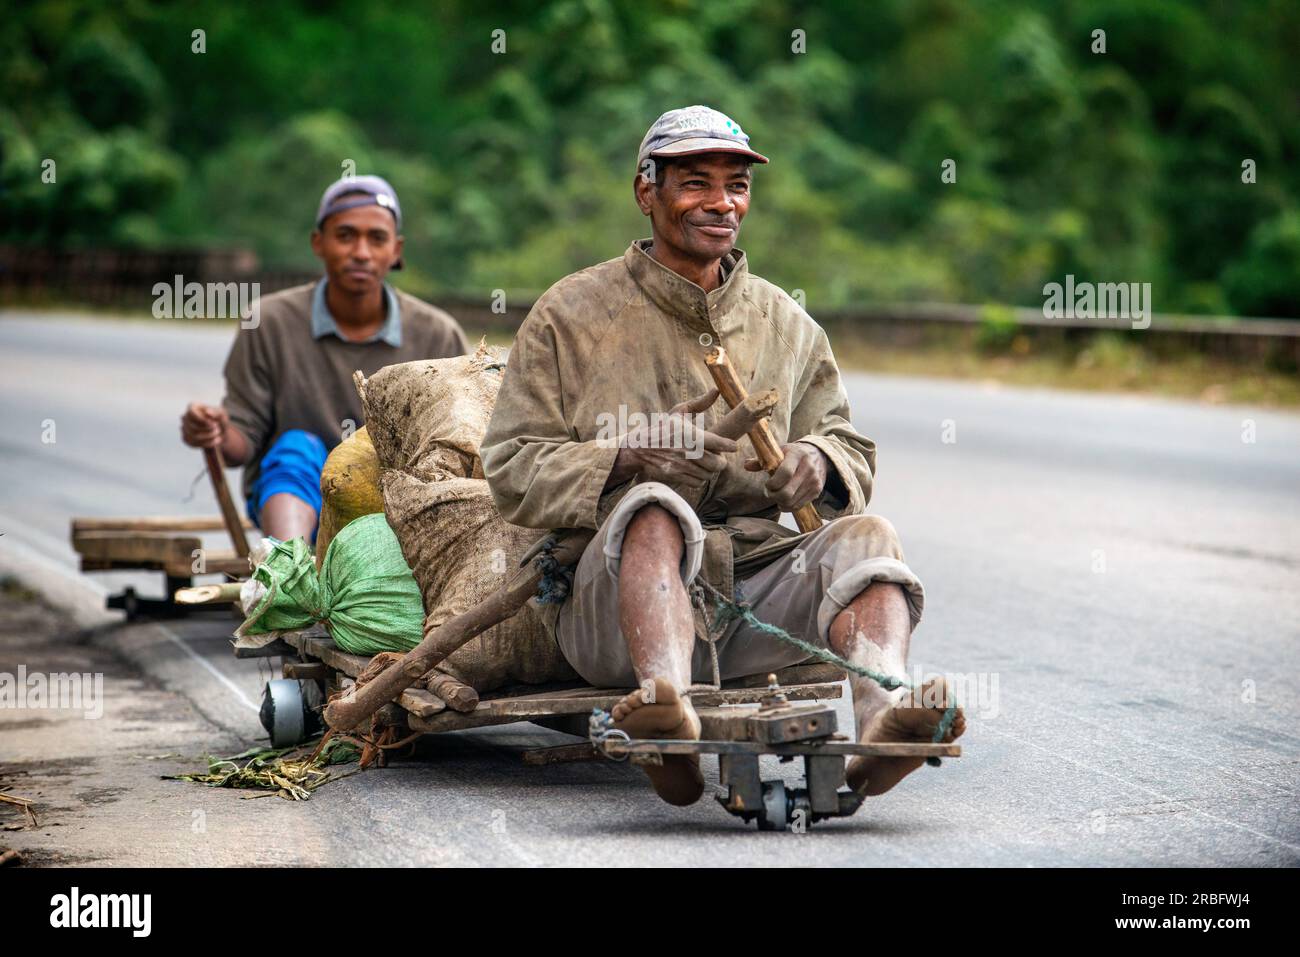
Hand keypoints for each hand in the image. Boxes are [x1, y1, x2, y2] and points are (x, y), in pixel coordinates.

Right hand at [180, 402, 228, 448]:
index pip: (191, 413)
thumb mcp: (222, 414)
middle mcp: (185, 416)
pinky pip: (191, 443)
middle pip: (192, 427)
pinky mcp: (185, 438)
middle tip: (218, 430)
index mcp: (192, 407)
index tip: (215, 424)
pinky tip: (214, 441)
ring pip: (192, 437)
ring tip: (218, 437)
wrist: (220, 430)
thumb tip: (207, 411)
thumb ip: (216, 412)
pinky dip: (205, 444)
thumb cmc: (220, 419)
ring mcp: (184, 428)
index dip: (203, 421)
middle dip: (208, 431)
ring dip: (208, 438)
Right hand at [607, 389, 737, 488]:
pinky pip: (698, 482)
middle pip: (718, 463)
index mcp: (690, 434)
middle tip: (717, 457)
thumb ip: (699, 403)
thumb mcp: (678, 412)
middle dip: (721, 461)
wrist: (639, 448)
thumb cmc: (662, 428)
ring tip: (706, 464)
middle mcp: (687, 451)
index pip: (718, 443)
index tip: (732, 446)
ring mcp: (682, 465)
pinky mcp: (676, 476)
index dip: (729, 446)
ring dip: (710, 470)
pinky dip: (700, 479)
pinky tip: (696, 471)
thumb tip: (716, 390)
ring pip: (709, 474)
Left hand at [745, 441, 828, 509]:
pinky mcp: (817, 490)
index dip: (772, 483)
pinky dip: (788, 506)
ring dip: (780, 502)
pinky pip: (798, 505)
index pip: (785, 473)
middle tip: (769, 492)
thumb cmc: (793, 454)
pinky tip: (784, 500)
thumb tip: (746, 465)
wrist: (818, 455)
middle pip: (787, 492)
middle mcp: (808, 468)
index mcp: (797, 455)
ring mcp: (814, 480)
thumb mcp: (779, 452)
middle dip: (773, 496)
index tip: (767, 485)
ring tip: (776, 495)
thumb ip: (762, 460)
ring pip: (791, 502)